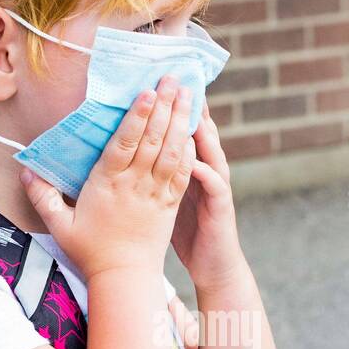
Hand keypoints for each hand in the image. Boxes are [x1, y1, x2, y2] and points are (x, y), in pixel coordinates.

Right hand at [20, 74, 194, 279]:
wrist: (125, 279)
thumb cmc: (91, 252)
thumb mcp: (60, 227)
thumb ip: (42, 197)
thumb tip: (24, 172)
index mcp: (108, 185)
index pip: (125, 144)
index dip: (137, 117)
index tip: (147, 93)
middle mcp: (135, 185)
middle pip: (153, 140)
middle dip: (164, 107)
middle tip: (173, 79)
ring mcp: (156, 194)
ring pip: (171, 152)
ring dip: (180, 121)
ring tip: (187, 94)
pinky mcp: (170, 204)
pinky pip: (182, 173)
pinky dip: (189, 150)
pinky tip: (193, 131)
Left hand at [171, 99, 245, 290]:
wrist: (212, 266)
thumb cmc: (186, 233)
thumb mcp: (168, 198)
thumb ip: (155, 174)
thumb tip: (128, 155)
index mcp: (189, 168)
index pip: (180, 132)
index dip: (171, 109)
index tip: (157, 85)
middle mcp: (205, 171)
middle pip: (197, 133)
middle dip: (187, 108)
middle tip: (176, 82)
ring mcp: (215, 187)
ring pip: (210, 151)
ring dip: (202, 132)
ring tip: (190, 111)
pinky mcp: (220, 207)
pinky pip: (214, 184)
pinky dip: (205, 171)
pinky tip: (194, 160)